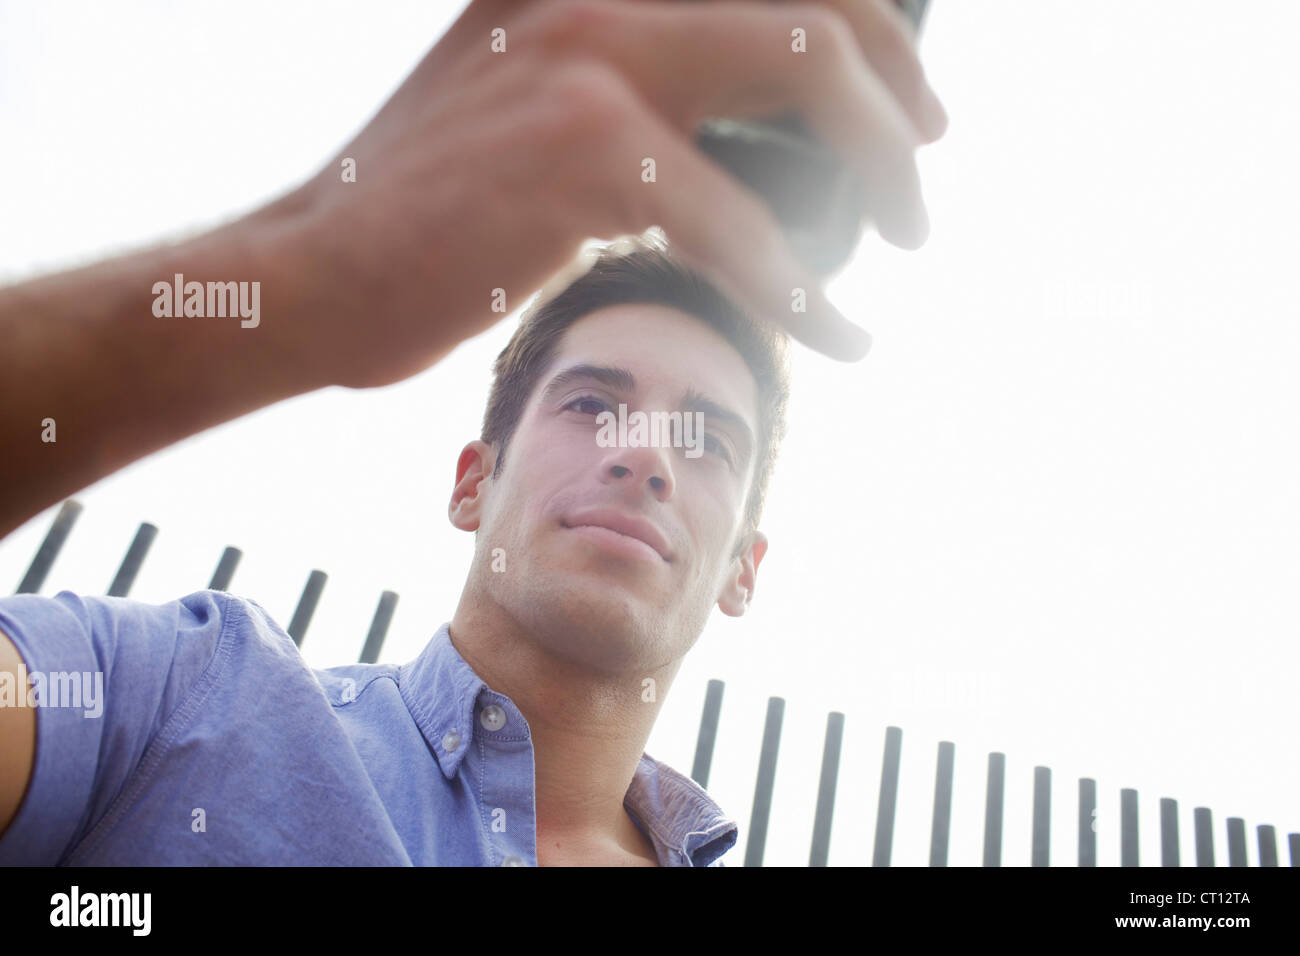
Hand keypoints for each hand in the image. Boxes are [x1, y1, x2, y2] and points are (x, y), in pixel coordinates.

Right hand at [274, 0, 947, 384]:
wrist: (314, 270)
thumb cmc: (425, 212)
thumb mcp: (523, 104)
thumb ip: (624, 88)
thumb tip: (729, 130)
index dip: (869, 32)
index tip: (910, 103)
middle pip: (814, 8)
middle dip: (898, 96)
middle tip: (923, 174)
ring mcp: (590, 55)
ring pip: (806, 78)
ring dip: (882, 170)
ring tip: (905, 238)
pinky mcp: (579, 151)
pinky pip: (736, 221)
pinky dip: (802, 289)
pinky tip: (832, 334)